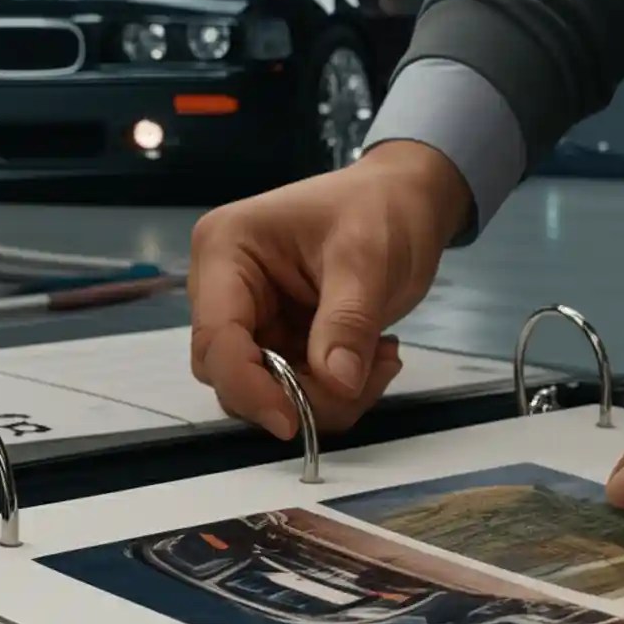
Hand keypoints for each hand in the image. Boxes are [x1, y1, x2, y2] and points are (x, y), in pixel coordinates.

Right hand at [187, 141, 472, 437]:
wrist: (406, 201)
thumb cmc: (380, 208)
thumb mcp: (368, 258)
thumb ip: (348, 321)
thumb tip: (337, 384)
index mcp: (225, 252)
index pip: (216, 338)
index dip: (247, 387)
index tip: (292, 422)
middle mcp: (223, 290)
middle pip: (232, 374)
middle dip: (297, 393)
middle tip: (365, 379)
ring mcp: (250, 319)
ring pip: (265, 391)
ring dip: (326, 396)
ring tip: (383, 358)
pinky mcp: (278, 341)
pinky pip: (294, 388)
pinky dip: (337, 390)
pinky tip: (377, 356)